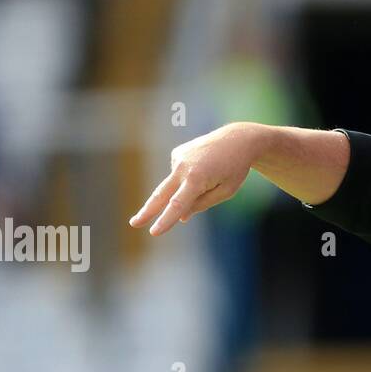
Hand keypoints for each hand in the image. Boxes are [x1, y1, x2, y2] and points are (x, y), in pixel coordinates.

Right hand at [129, 122, 262, 235]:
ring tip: (215, 175)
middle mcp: (183, 167)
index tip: (153, 232)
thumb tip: (181, 217)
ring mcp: (177, 158)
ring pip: (173, 186)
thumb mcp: (226, 191)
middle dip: (147, 211)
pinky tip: (205, 167)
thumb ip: (202, 205)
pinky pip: (179, 175)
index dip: (165, 220)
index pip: (178, 205)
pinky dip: (188, 179)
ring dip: (185, 191)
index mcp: (197, 178)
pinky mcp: (176, 153)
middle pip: (161, 195)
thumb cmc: (235, 169)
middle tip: (133, 224)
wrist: (237, 139)